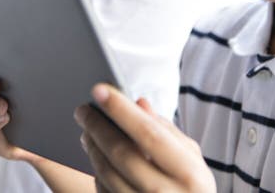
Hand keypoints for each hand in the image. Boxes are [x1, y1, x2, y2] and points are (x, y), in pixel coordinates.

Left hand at [76, 84, 214, 192]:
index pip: (148, 133)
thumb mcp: (191, 157)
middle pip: (121, 152)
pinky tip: (97, 157)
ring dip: (92, 148)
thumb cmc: (190, 185)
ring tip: (87, 131)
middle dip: (97, 126)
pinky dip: (97, 171)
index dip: (122, 110)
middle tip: (83, 110)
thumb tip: (139, 103)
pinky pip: (103, 191)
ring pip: (106, 173)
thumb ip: (166, 130)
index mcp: (187, 173)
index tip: (99, 90)